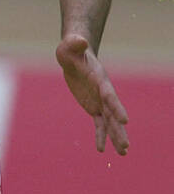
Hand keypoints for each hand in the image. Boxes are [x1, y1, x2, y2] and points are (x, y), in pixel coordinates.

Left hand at [55, 34, 128, 154]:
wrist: (75, 55)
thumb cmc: (71, 50)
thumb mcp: (68, 47)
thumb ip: (74, 45)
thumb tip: (79, 40)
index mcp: (100, 80)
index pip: (110, 96)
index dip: (117, 108)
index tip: (125, 121)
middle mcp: (103, 92)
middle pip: (113, 114)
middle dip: (119, 130)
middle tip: (125, 146)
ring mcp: (99, 101)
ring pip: (109, 122)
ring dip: (115, 136)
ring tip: (123, 153)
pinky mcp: (93, 106)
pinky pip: (98, 123)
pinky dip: (100, 136)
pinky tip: (102, 150)